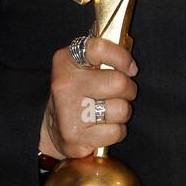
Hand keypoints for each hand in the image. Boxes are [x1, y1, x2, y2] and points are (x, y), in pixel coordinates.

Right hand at [39, 36, 137, 159]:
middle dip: (128, 90)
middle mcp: (65, 84)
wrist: (53, 128)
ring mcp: (69, 112)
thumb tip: (132, 66)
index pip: (100, 48)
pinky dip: (115, 132)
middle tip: (119, 94)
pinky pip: (116, 132)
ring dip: (121, 113)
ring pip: (122, 109)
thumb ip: (105, 57)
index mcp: (66, 61)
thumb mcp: (83, 67)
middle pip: (120, 82)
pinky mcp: (75, 136)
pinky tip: (102, 128)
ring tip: (107, 112)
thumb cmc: (78, 93)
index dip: (122, 58)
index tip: (130, 68)